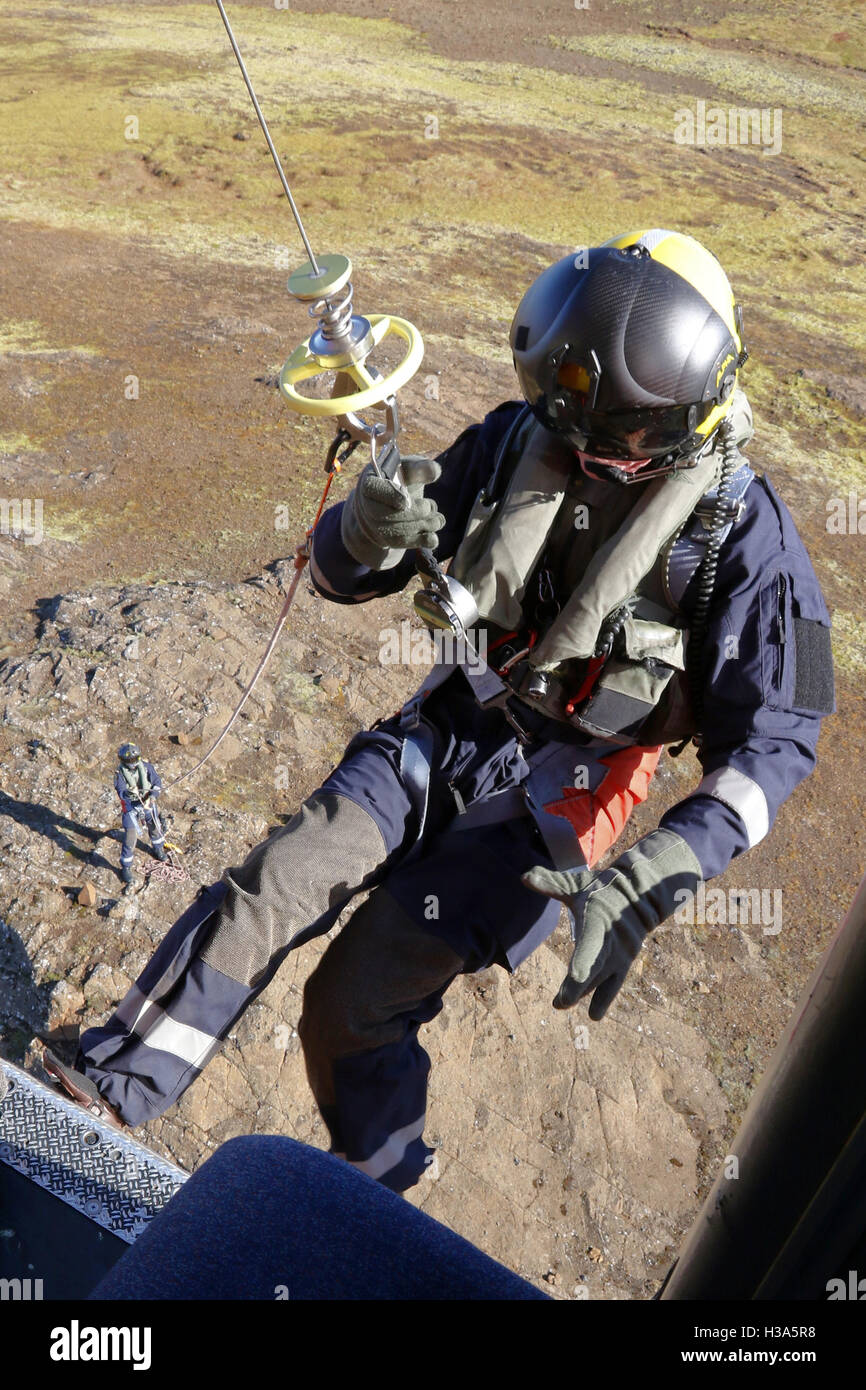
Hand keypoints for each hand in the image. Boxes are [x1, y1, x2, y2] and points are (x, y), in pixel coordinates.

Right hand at [341, 456, 444, 568]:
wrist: (395, 500)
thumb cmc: (401, 478)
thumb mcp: (409, 468)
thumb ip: (421, 468)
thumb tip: (434, 470)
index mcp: (370, 483)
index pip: (372, 488)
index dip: (390, 496)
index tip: (406, 501)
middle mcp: (368, 507)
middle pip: (385, 515)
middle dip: (413, 513)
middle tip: (428, 506)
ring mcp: (377, 526)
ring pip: (397, 532)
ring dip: (422, 526)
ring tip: (438, 519)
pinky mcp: (390, 540)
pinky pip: (404, 544)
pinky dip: (421, 541)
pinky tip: (433, 537)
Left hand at [522, 829, 701, 1019]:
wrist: (638, 896)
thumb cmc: (599, 889)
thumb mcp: (576, 884)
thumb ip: (550, 883)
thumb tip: (524, 876)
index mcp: (597, 920)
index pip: (589, 942)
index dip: (583, 960)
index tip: (573, 977)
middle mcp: (611, 941)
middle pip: (594, 968)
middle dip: (577, 987)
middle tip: (560, 1003)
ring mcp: (620, 955)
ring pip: (601, 980)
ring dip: (584, 994)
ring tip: (562, 1005)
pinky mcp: (623, 964)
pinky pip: (612, 984)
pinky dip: (603, 998)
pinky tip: (594, 1015)